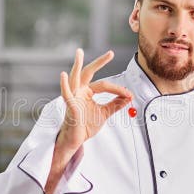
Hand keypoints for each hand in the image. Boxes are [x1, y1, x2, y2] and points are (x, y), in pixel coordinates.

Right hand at [45, 49, 132, 193]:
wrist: (77, 140)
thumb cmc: (86, 126)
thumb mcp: (105, 113)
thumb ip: (116, 104)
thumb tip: (129, 96)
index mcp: (87, 91)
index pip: (105, 85)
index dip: (118, 89)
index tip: (130, 95)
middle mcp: (80, 91)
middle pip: (89, 73)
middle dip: (100, 62)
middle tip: (111, 53)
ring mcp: (73, 97)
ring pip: (76, 78)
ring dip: (77, 65)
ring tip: (79, 53)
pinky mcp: (70, 105)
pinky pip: (66, 94)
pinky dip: (64, 84)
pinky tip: (64, 74)